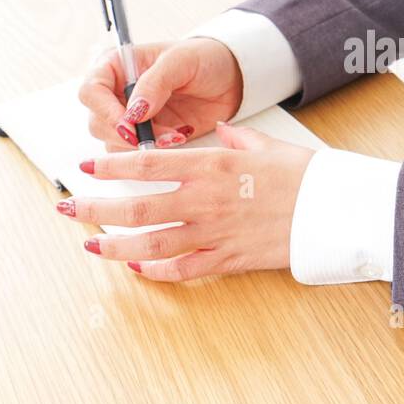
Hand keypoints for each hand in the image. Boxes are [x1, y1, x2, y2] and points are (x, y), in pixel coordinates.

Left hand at [55, 122, 313, 281]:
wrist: (335, 212)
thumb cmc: (307, 176)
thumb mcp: (269, 145)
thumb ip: (237, 139)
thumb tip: (221, 132)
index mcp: (213, 165)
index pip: (147, 164)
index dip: (111, 165)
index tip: (85, 166)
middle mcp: (206, 200)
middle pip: (137, 207)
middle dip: (96, 208)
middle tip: (68, 208)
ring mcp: (215, 233)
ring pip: (152, 244)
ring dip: (115, 246)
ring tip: (89, 244)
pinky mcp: (228, 260)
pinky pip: (183, 270)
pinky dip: (156, 271)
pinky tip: (136, 268)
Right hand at [78, 38, 242, 149]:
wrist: (230, 80)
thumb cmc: (204, 59)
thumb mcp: (181, 61)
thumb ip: (155, 82)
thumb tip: (134, 111)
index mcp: (115, 66)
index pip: (91, 91)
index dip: (105, 111)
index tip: (129, 125)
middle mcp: (116, 93)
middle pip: (98, 123)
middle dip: (127, 134)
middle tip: (158, 135)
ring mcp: (129, 117)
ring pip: (113, 143)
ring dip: (142, 145)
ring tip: (175, 134)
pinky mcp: (145, 136)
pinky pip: (135, 154)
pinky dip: (155, 151)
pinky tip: (177, 136)